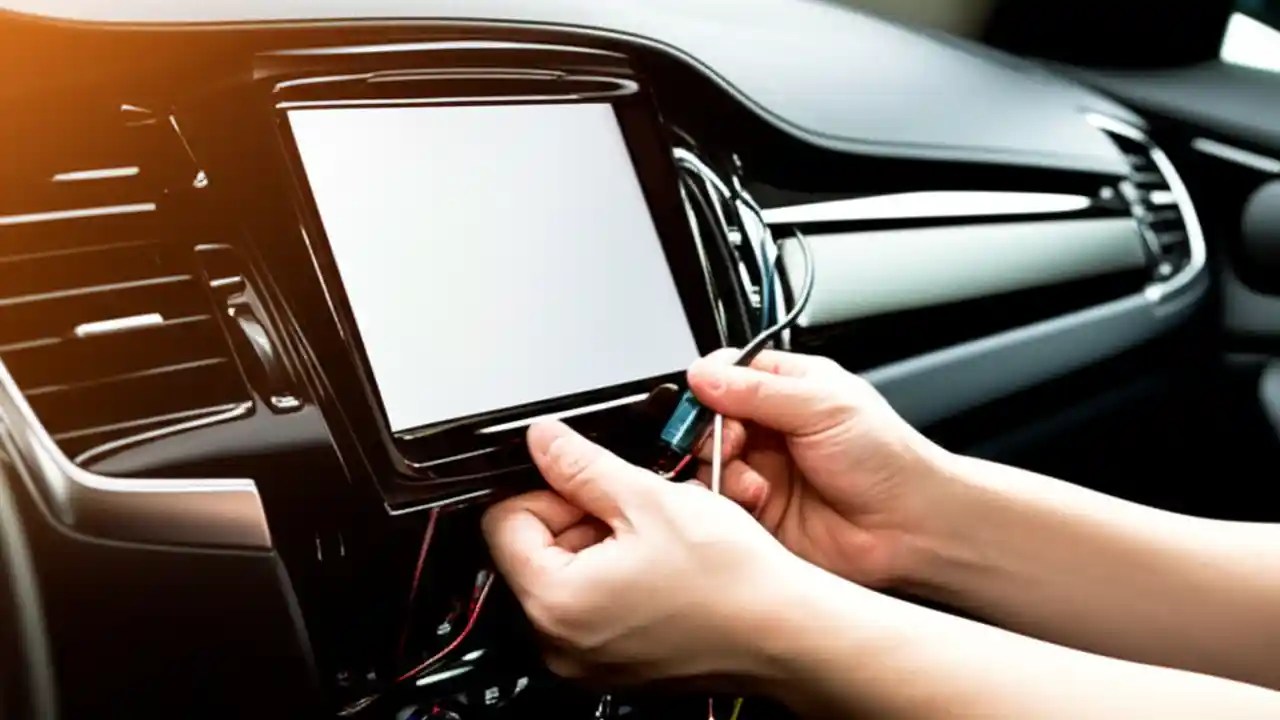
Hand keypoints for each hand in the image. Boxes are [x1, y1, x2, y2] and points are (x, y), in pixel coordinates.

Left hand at [482, 420, 798, 683]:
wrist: (789, 633)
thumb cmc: (732, 581)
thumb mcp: (647, 499)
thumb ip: (581, 465)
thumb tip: (543, 441)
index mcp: (556, 602)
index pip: (504, 524)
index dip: (546, 487)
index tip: (585, 478)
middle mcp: (561, 643)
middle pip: (535, 552)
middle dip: (578, 515)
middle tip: (632, 503)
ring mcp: (589, 660)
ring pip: (568, 576)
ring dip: (602, 542)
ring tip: (656, 532)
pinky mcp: (619, 666)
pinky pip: (596, 607)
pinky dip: (619, 576)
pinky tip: (663, 562)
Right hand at [687, 350, 954, 588]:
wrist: (910, 526)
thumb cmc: (886, 460)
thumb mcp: (822, 408)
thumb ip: (757, 390)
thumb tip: (703, 375)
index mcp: (788, 388)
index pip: (727, 374)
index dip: (708, 387)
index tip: (707, 402)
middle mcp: (771, 428)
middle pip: (708, 420)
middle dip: (709, 432)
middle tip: (731, 443)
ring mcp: (763, 469)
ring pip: (708, 462)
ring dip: (722, 470)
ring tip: (753, 481)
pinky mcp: (758, 511)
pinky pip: (720, 503)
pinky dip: (728, 502)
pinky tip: (757, 500)